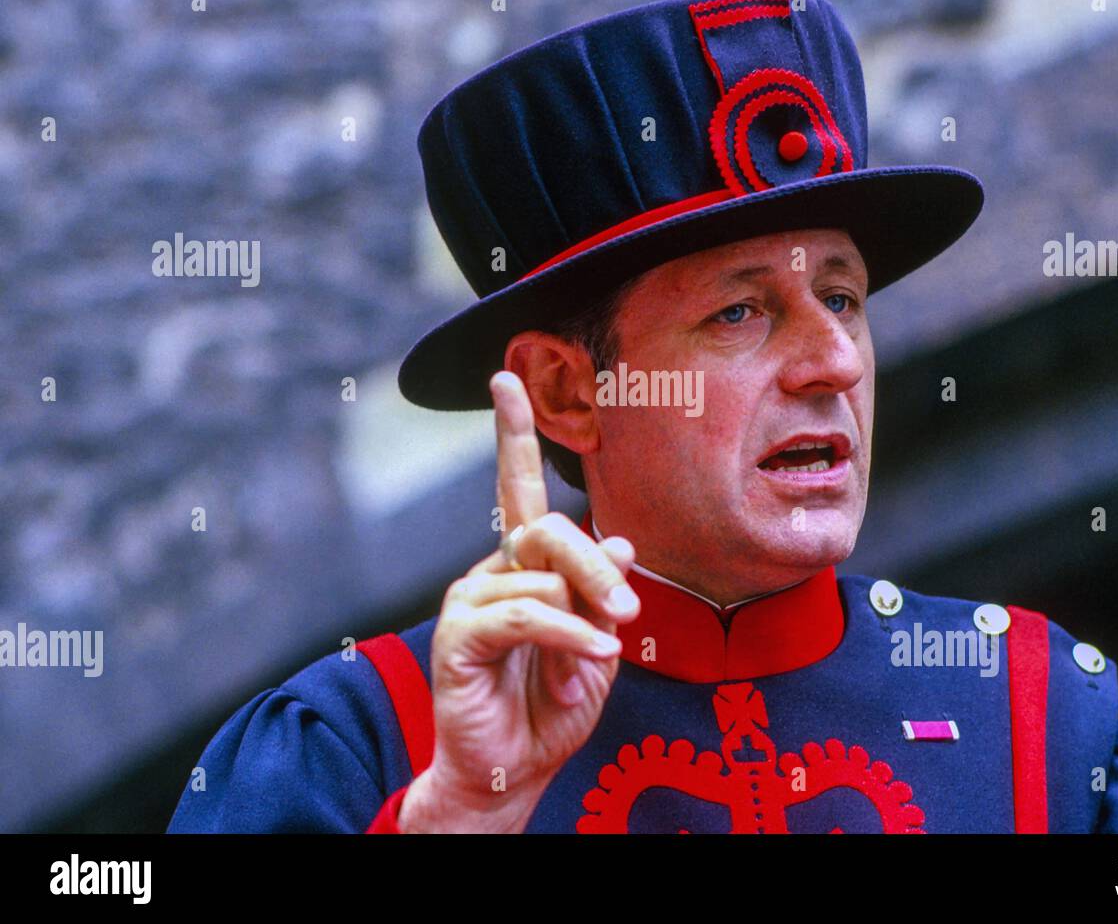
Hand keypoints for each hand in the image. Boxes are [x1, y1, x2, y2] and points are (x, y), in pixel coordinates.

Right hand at [397, 370, 639, 832]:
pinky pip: (529, 612)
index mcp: (524, 563)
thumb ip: (602, 592)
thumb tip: (622, 545)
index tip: (504, 379)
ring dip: (583, 628)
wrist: (514, 768)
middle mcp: (493, 569)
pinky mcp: (459, 633)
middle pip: (549, 529)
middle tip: (629, 613)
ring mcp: (470, 598)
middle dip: (596, 567)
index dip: (513, 433)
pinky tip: (586, 664)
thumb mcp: (597, 642)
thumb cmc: (553, 704)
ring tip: (585, 673)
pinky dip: (569, 635)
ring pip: (545, 577)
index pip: (516, 486)